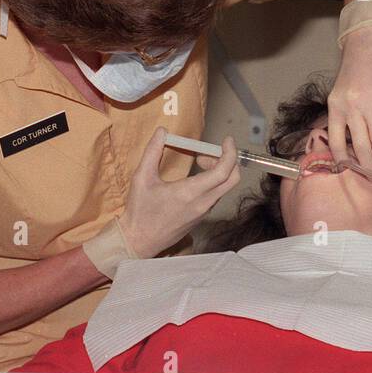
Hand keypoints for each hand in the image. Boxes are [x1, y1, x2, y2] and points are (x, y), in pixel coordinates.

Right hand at [119, 127, 239, 258]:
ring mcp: (204, 212)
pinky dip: (214, 181)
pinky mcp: (201, 217)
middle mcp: (202, 203)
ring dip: (219, 170)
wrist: (139, 241)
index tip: (227, 140)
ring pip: (225, 188)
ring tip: (200, 161)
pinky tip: (196, 177)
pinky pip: (217, 195)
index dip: (230, 153)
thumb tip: (162, 131)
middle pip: (232, 179)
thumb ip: (152, 151)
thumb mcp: (141, 177)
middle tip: (208, 152)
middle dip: (227, 160)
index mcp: (190, 192)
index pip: (223, 171)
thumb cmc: (140, 211)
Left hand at [329, 25, 371, 172]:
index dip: (343, 159)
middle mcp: (352, 106)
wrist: (366, 43)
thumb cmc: (352, 69)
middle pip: (360, 145)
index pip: (336, 141)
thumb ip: (342, 116)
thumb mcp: (338, 93)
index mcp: (336, 107)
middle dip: (368, 164)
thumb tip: (350, 145)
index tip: (349, 170)